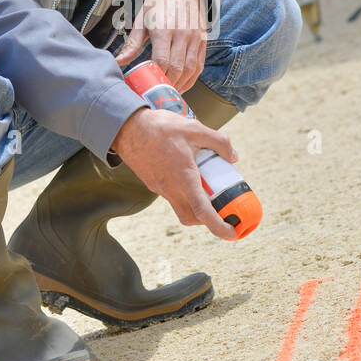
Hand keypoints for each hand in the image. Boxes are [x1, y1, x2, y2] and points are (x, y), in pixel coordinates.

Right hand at [111, 106, 239, 240]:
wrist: (127, 127)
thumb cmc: (160, 128)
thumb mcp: (195, 129)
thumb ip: (219, 142)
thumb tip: (233, 156)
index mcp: (183, 180)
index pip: (203, 212)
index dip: (219, 226)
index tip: (232, 232)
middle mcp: (170, 189)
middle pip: (191, 217)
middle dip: (208, 220)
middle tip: (222, 208)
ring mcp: (160, 188)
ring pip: (180, 206)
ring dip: (195, 203)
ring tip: (206, 183)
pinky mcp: (153, 183)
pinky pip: (171, 195)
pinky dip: (183, 191)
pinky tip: (187, 171)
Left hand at [115, 0, 208, 91]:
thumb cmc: (158, 5)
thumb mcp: (141, 20)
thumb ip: (132, 45)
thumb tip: (118, 63)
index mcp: (164, 29)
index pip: (161, 61)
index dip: (155, 77)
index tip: (145, 85)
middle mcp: (182, 35)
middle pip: (177, 69)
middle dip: (166, 84)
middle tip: (155, 93)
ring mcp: (195, 39)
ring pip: (190, 70)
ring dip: (180, 85)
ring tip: (168, 92)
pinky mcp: (203, 42)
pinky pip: (199, 66)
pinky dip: (190, 80)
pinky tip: (180, 85)